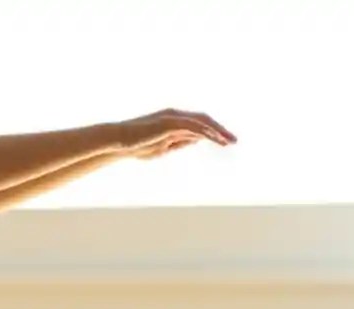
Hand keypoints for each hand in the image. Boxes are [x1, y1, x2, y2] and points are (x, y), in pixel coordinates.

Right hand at [118, 108, 236, 158]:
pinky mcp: (170, 121)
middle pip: (204, 120)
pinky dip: (207, 131)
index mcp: (174, 121)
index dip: (213, 133)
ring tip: (230, 141)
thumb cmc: (136, 145)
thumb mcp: (163, 147)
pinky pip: (193, 125)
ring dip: (218, 131)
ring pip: (202, 121)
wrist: (118, 141)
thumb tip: (196, 140)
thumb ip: (179, 142)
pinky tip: (217, 139)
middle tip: (234, 141)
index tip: (225, 142)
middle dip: (220, 130)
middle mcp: (175, 115)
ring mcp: (173, 117)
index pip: (198, 125)